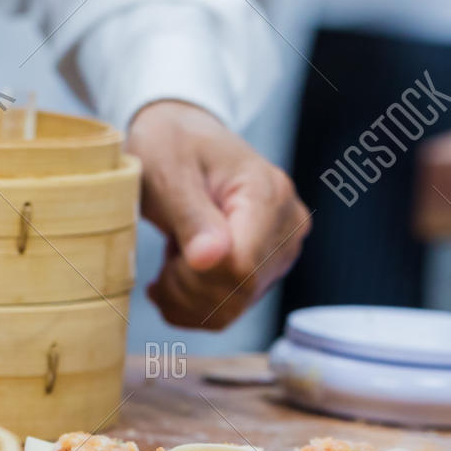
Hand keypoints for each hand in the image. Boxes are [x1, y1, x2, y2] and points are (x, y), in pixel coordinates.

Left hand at [126, 100, 309, 330]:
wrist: (184, 138)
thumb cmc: (173, 144)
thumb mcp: (167, 167)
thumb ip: (190, 214)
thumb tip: (211, 258)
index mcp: (268, 193)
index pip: (241, 266)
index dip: (195, 274)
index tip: (168, 252)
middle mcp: (286, 226)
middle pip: (238, 292)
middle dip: (186, 288)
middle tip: (164, 256)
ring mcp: (280, 252)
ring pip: (231, 309)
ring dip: (184, 299)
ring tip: (169, 263)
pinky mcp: (265, 272)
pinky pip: (228, 312)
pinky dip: (190, 306)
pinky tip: (175, 279)